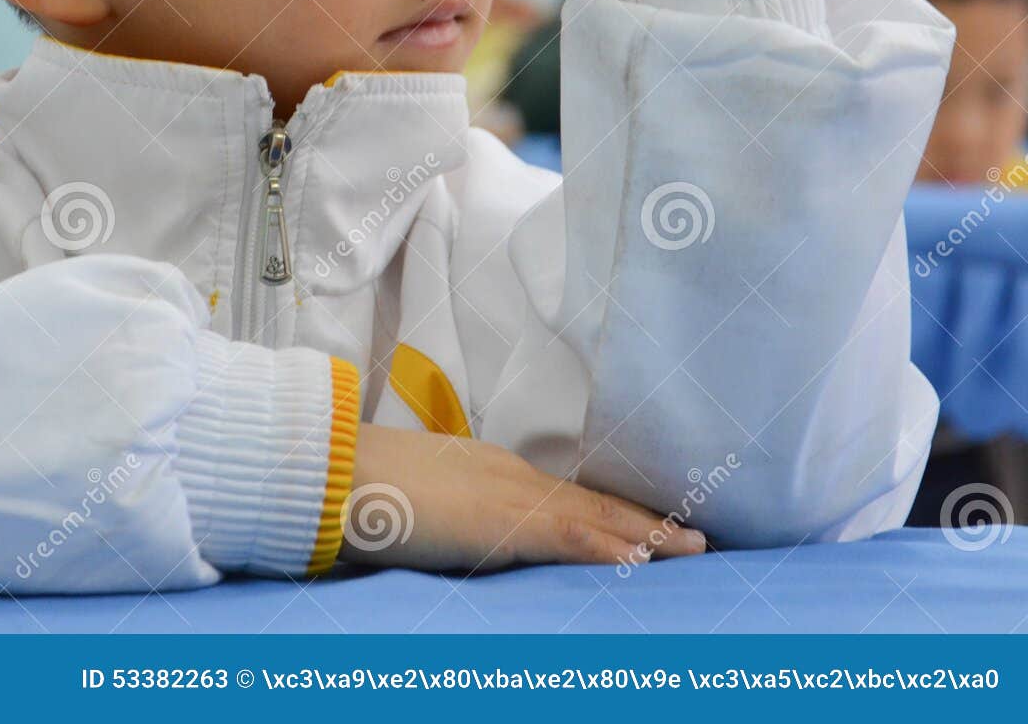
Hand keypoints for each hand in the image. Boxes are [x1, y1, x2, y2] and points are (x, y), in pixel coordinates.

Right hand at [337, 423, 705, 570]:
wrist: (339, 473)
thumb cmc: (363, 490)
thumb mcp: (416, 506)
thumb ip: (447, 519)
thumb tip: (455, 537)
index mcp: (489, 474)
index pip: (565, 495)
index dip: (609, 511)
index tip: (646, 525)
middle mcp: (509, 477)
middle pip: (592, 500)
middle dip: (644, 521)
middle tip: (697, 537)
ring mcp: (508, 495)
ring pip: (593, 515)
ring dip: (645, 535)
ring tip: (693, 549)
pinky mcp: (501, 520)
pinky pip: (568, 535)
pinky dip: (607, 547)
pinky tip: (640, 561)